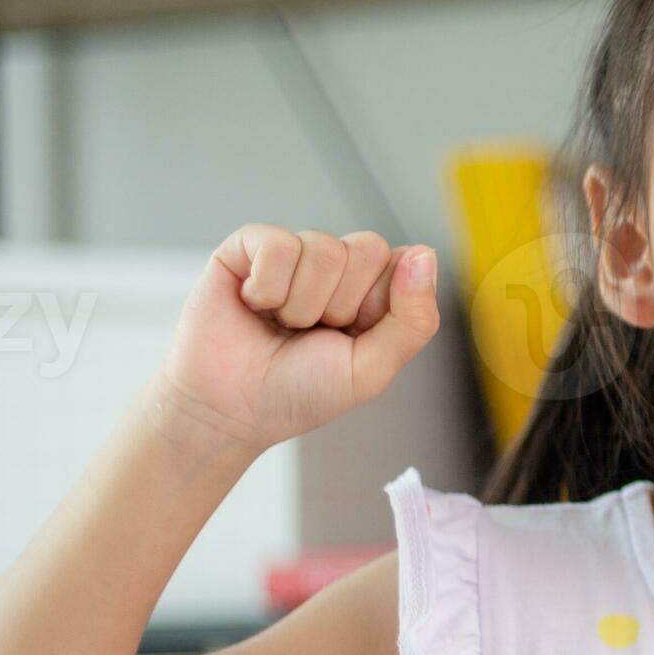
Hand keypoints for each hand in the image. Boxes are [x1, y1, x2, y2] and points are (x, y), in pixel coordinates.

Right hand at [151, 226, 442, 457]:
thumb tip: (425, 253)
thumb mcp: (371, 369)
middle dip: (340, 305)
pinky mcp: (249, 246)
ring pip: (323, 248)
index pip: (404, 264)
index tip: (349, 338)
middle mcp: (337, 265)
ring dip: (301, 304)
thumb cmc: (299, 391)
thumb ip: (413, 318)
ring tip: (280, 325)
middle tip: (310, 333)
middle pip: (367, 248)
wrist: (229, 409)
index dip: (377, 307)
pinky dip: (266, 288)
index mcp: (373, 289)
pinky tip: (253, 305)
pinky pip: (278, 245)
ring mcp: (294, 252)